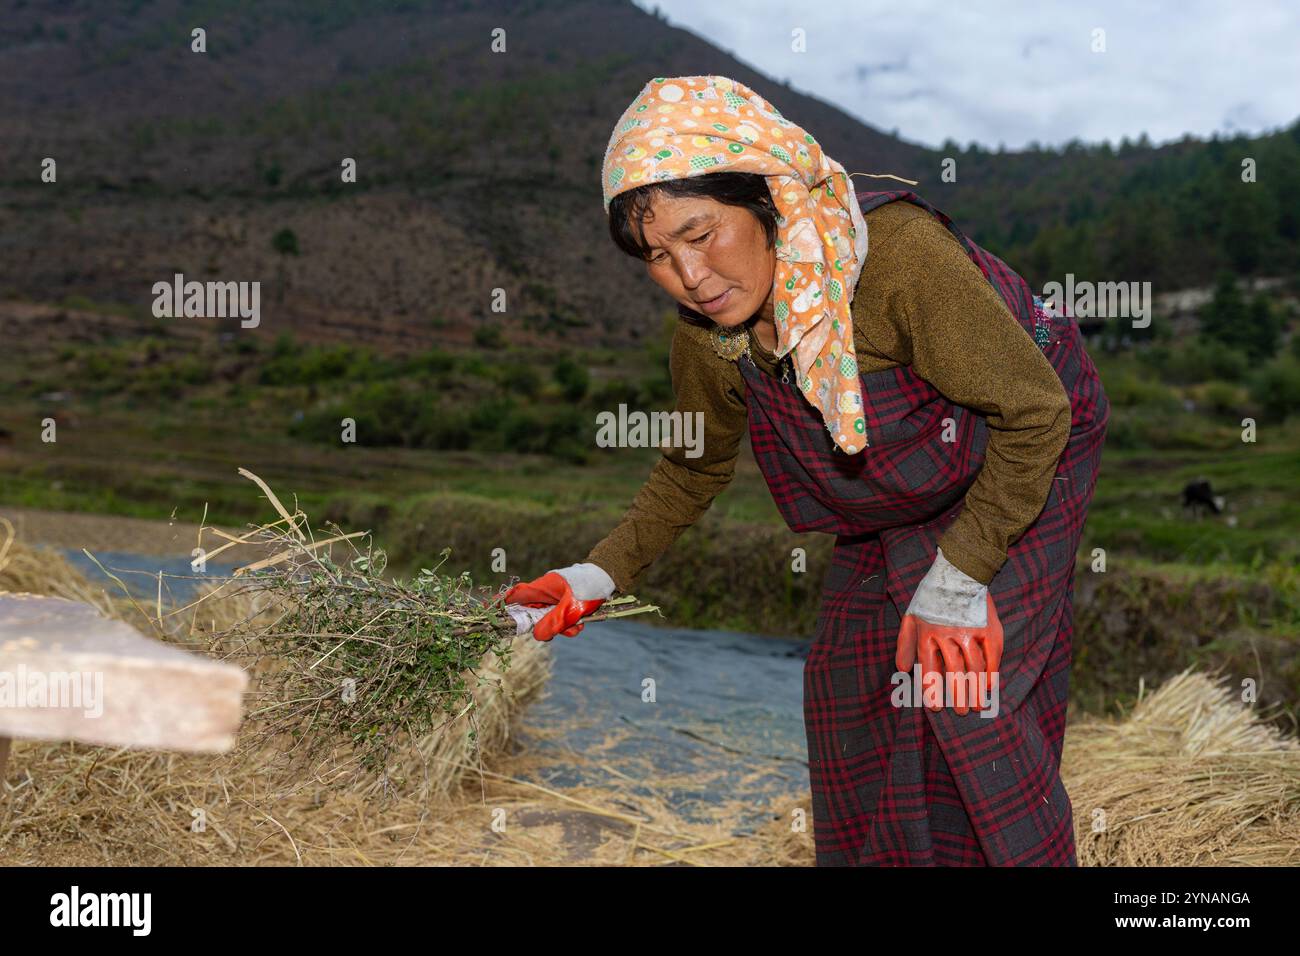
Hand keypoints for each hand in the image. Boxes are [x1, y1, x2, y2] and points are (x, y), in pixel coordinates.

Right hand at [502, 563, 614, 640]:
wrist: (609, 576)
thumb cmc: (589, 586)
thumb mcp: (572, 607)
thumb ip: (554, 621)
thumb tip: (536, 635)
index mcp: (542, 586)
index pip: (516, 596)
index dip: (502, 604)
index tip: (489, 612)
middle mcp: (545, 591)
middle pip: (532, 612)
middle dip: (542, 626)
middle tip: (553, 632)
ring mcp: (554, 596)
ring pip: (548, 617)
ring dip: (560, 626)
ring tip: (577, 625)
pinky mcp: (564, 601)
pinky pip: (559, 617)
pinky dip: (568, 624)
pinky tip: (581, 623)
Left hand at [895, 591, 1002, 713]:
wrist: (958, 572)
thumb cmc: (931, 597)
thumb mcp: (911, 616)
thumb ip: (904, 643)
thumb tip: (902, 669)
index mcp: (927, 634)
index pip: (928, 670)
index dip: (932, 692)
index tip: (936, 707)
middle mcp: (948, 636)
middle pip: (954, 673)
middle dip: (957, 696)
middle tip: (962, 712)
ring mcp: (970, 633)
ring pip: (974, 669)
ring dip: (975, 690)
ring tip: (976, 706)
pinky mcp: (989, 629)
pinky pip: (992, 657)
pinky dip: (991, 674)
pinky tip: (989, 687)